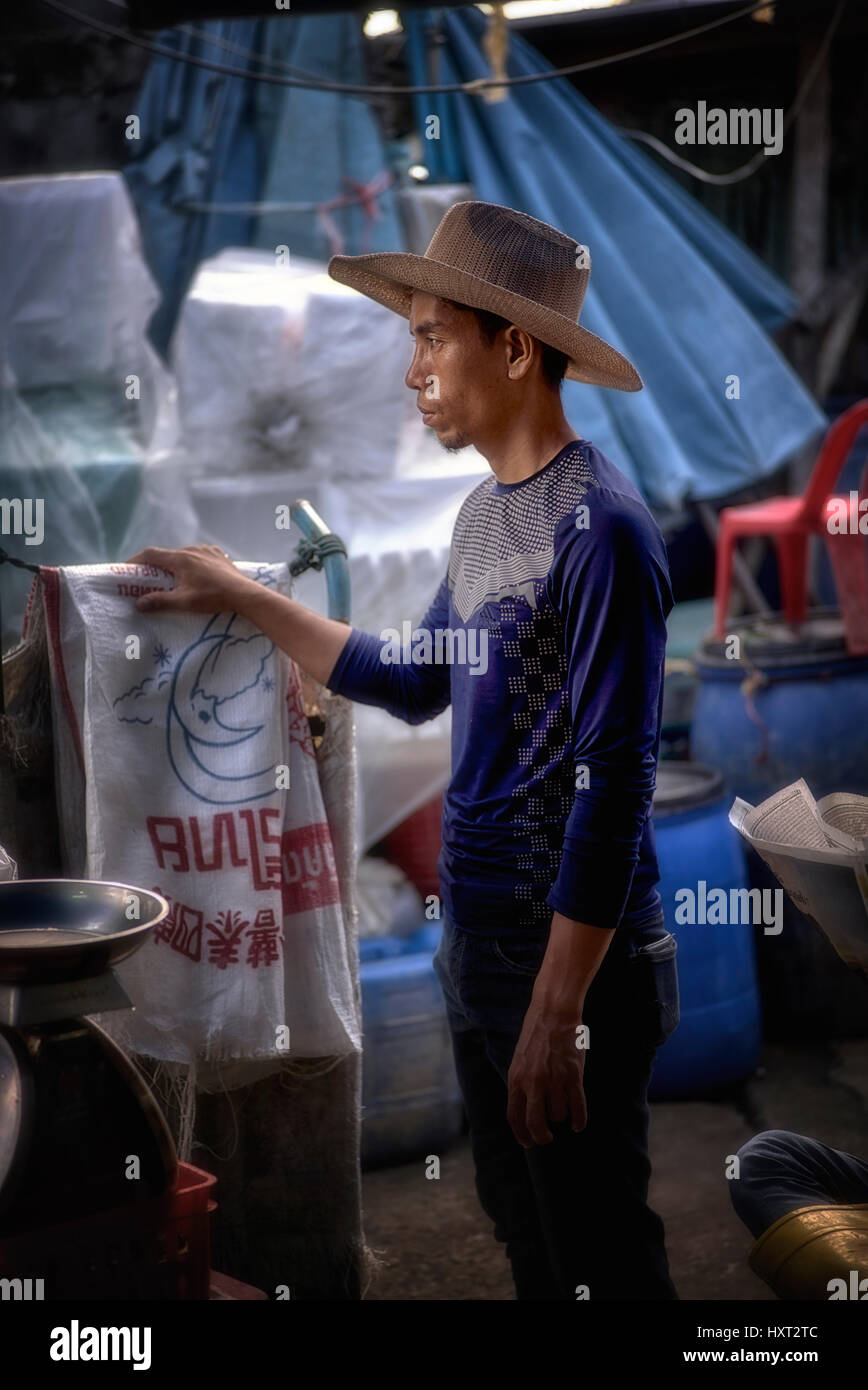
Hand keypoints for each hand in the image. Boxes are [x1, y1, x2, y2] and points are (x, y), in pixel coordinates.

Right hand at [124, 545, 252, 615]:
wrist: (244, 594)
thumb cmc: (212, 597)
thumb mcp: (184, 601)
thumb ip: (160, 601)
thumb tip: (138, 604)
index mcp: (180, 558)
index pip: (151, 554)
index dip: (136, 560)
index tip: (127, 569)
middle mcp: (192, 549)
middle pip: (168, 555)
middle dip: (156, 565)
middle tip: (149, 578)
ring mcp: (207, 550)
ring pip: (184, 555)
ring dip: (176, 565)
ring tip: (174, 579)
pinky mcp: (219, 555)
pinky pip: (200, 556)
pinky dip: (192, 564)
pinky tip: (196, 575)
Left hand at [507, 1001, 587, 1147]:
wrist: (553, 1012)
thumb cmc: (536, 1036)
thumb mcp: (519, 1061)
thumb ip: (521, 1085)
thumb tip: (525, 1112)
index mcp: (516, 1078)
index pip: (514, 1117)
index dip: (521, 1134)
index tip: (528, 1142)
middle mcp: (533, 1082)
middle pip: (536, 1123)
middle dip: (541, 1137)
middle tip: (546, 1138)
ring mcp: (554, 1080)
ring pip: (558, 1114)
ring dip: (561, 1116)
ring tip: (562, 1108)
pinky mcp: (573, 1075)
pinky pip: (577, 1107)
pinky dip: (579, 1120)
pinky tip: (578, 1125)